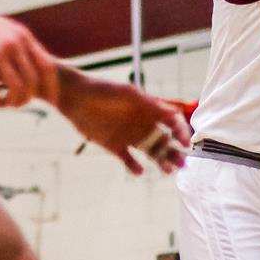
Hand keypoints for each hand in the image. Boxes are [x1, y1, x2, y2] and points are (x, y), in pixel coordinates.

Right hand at [0, 0, 59, 107]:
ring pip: (17, 87)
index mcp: (24, 37)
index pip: (48, 66)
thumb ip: (19, 46)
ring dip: (12, 102)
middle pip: (33, 81)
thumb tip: (29, 69)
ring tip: (2, 103)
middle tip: (16, 104)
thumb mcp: (6, 30)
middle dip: (26, 98)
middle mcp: (14, 43)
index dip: (52, 87)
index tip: (50, 100)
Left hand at [55, 73, 191, 174]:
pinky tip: (138, 170)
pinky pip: (129, 160)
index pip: (172, 122)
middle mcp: (142, 123)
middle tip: (182, 163)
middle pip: (165, 141)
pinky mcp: (114, 146)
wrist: (73, 96)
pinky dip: (134, 167)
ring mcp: (129, 136)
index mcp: (149, 109)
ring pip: (151, 152)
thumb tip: (174, 113)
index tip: (185, 143)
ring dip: (161, 161)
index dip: (181, 132)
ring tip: (167, 170)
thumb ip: (150, 104)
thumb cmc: (102, 89)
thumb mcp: (127, 93)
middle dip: (175, 152)